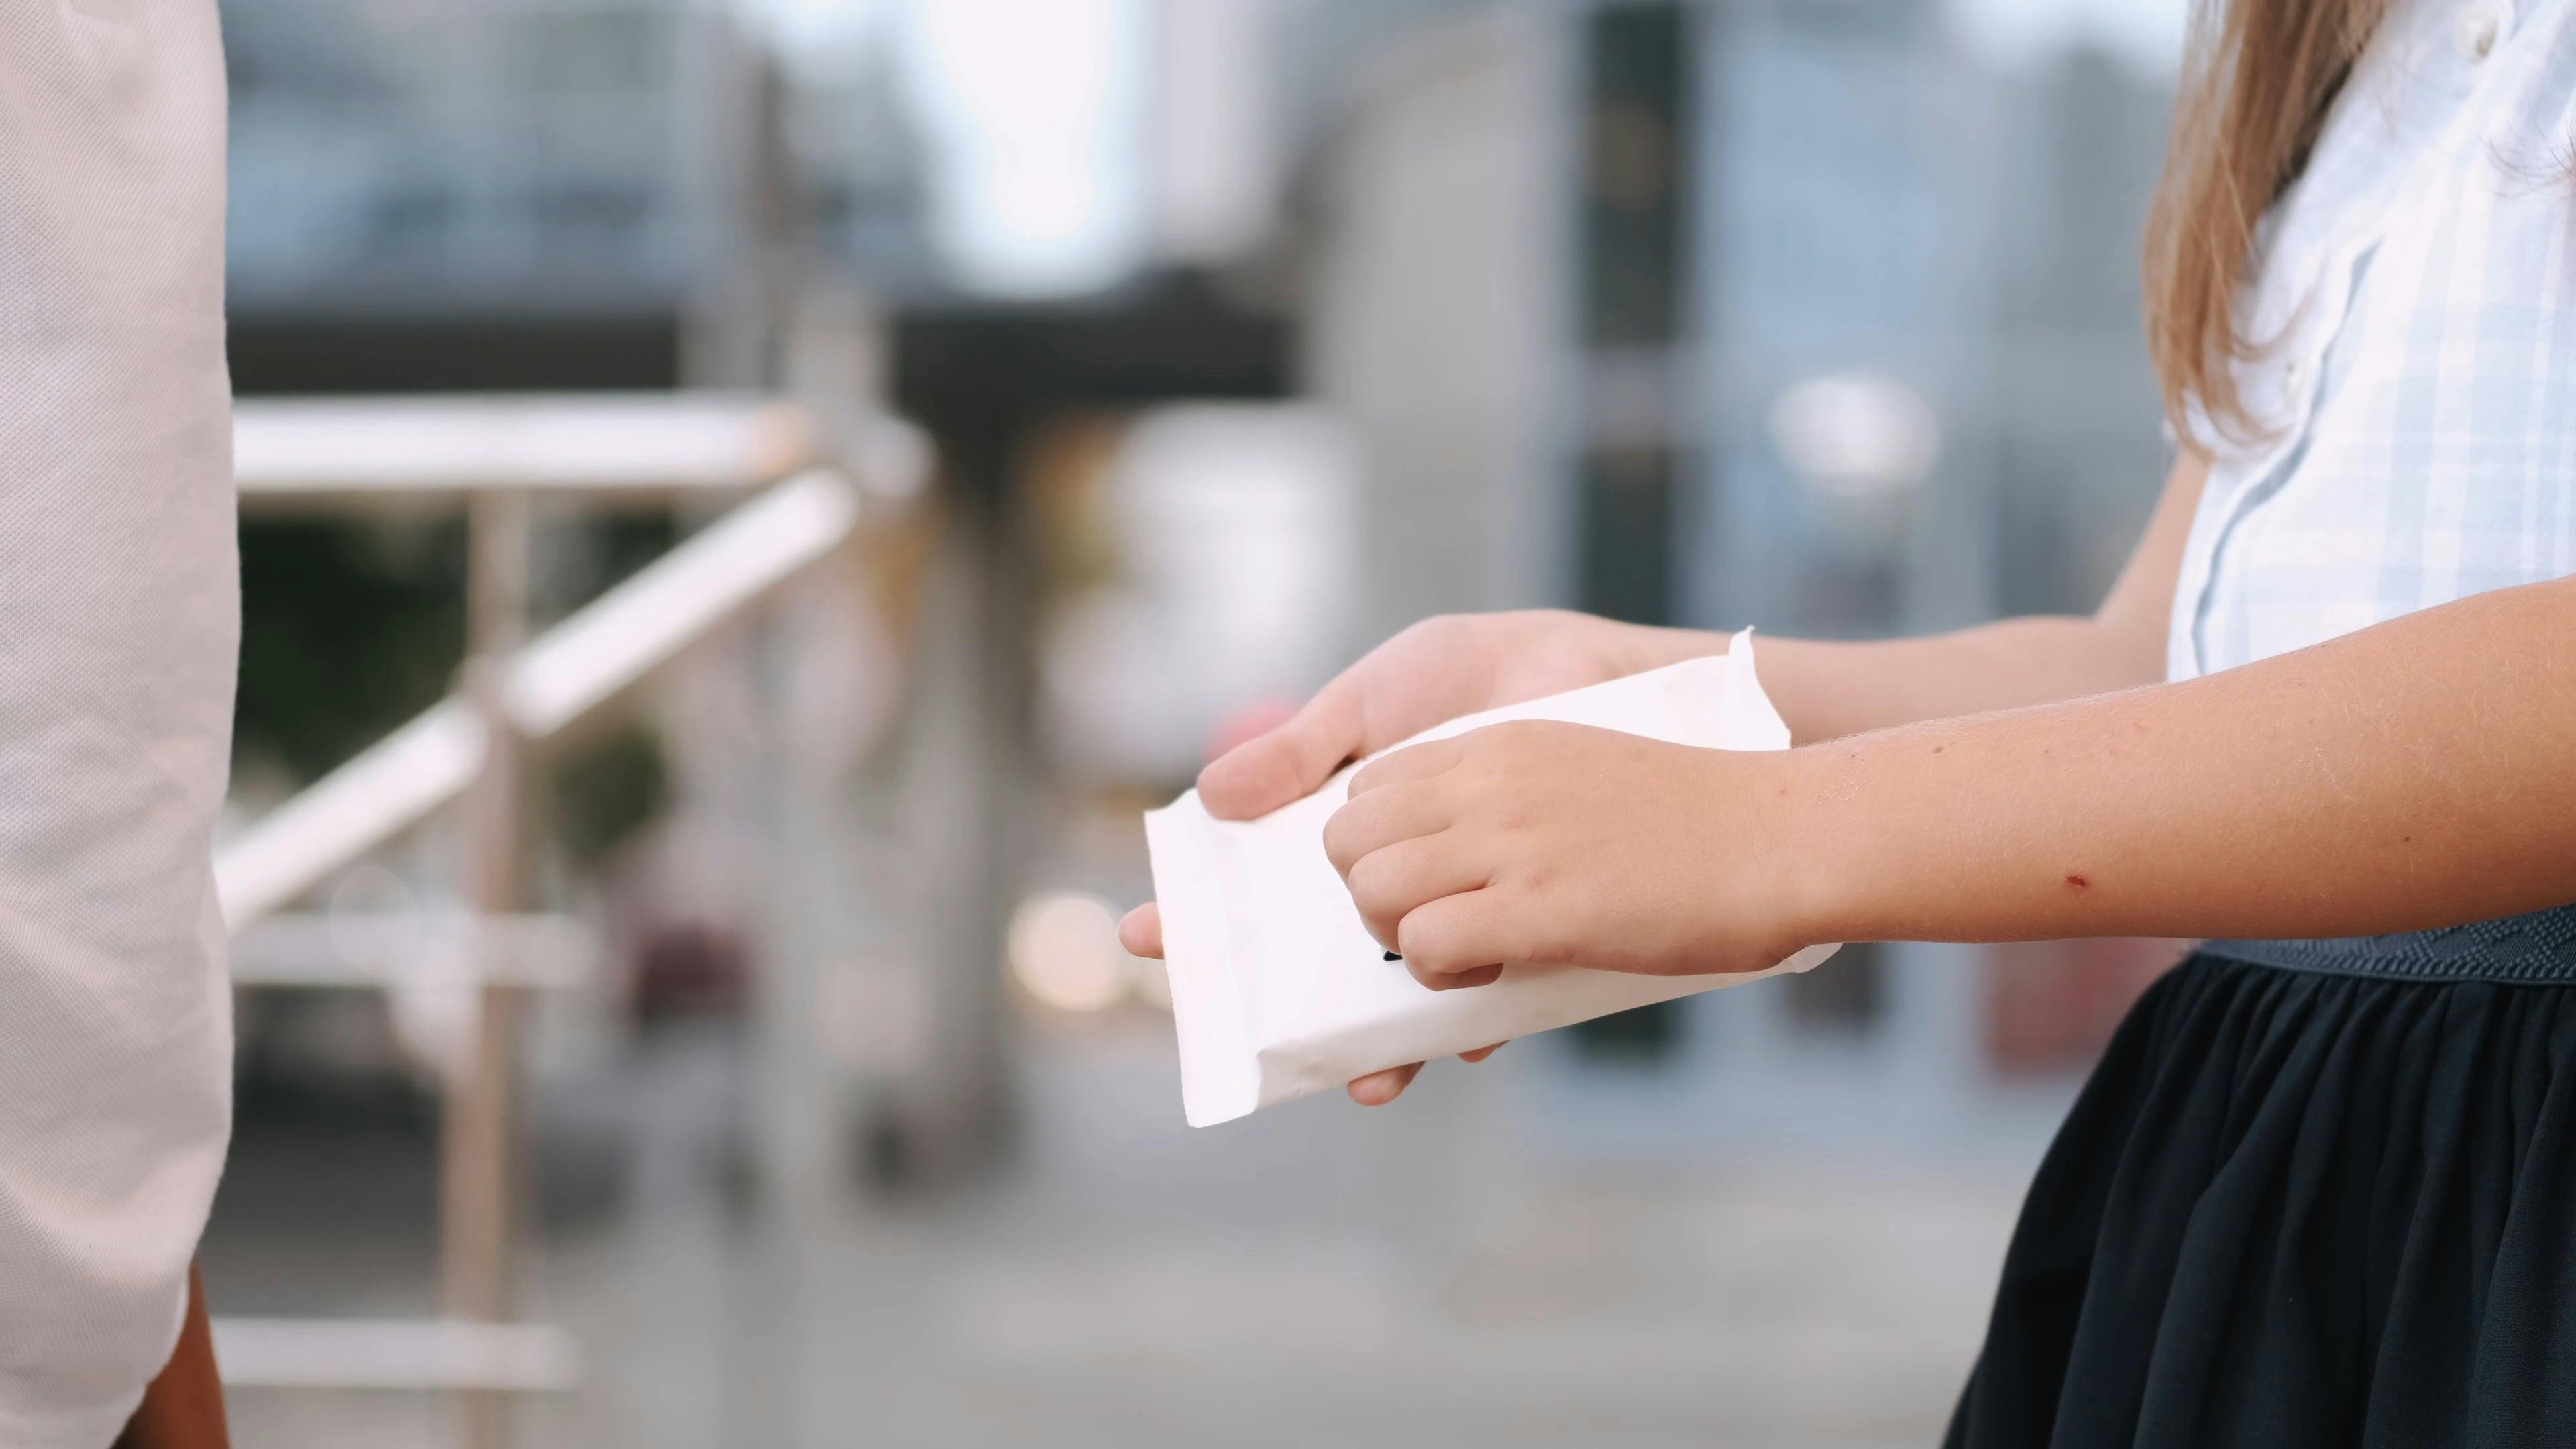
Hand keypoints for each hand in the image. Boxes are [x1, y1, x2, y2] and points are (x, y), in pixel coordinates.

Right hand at [1123, 610, 1668, 1103]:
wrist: (1601, 679)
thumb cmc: (1477, 675)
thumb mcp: (1376, 699)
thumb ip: (1303, 750)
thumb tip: (1212, 797)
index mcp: (1339, 832)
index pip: (1250, 884)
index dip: (1198, 916)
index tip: (1146, 933)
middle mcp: (1386, 886)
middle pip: (1311, 964)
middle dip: (1270, 1007)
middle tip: (1234, 1026)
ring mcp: (1451, 914)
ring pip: (1395, 997)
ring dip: (1375, 1045)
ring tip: (1368, 1077)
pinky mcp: (1521, 930)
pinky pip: (1490, 995)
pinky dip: (1474, 1023)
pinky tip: (1465, 1037)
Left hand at [1323, 720, 1810, 990]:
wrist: (1783, 836)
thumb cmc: (1701, 820)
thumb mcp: (1587, 770)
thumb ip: (1521, 797)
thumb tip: (1480, 855)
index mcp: (1500, 744)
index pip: (1370, 785)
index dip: (1379, 847)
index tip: (1425, 879)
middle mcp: (1490, 784)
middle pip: (1346, 839)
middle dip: (1368, 896)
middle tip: (1429, 926)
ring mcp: (1512, 842)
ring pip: (1372, 890)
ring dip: (1398, 939)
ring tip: (1461, 954)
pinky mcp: (1541, 907)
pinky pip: (1426, 943)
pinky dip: (1440, 974)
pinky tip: (1492, 972)